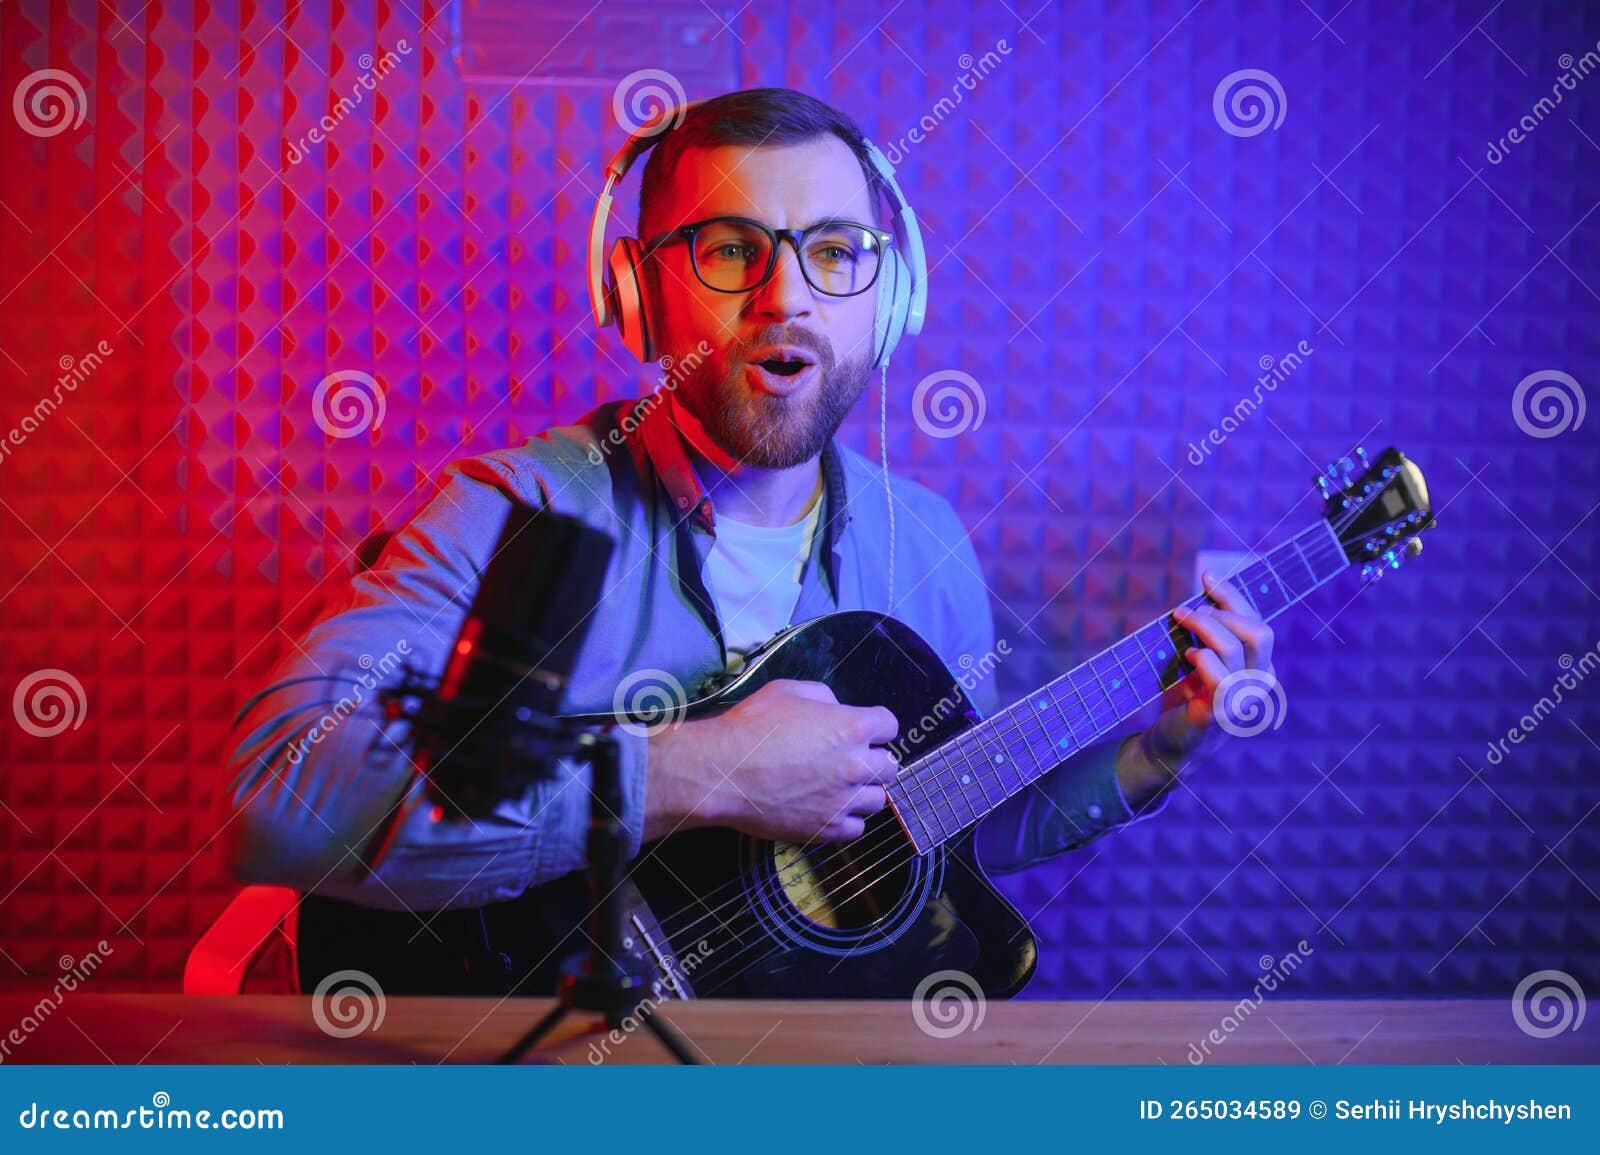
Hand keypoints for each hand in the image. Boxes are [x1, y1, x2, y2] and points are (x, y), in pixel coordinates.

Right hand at [644, 679, 901, 843]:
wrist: (724, 772)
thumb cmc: (750, 727)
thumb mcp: (787, 691)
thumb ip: (824, 697)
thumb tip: (837, 709)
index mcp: (852, 726)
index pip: (890, 725)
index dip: (877, 726)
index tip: (865, 731)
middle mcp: (856, 765)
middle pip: (889, 765)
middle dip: (873, 759)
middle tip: (849, 759)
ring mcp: (843, 800)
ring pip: (877, 800)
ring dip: (862, 791)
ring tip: (839, 787)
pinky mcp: (827, 828)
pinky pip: (856, 828)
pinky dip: (847, 819)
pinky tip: (829, 808)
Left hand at [1147, 570, 1275, 761]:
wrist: (1170, 744)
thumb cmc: (1185, 698)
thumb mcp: (1202, 660)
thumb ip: (1209, 635)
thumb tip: (1201, 596)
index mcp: (1261, 667)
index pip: (1257, 623)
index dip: (1234, 596)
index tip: (1206, 576)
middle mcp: (1260, 682)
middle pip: (1259, 631)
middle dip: (1222, 611)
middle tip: (1186, 610)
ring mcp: (1243, 699)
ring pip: (1234, 647)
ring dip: (1202, 626)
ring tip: (1180, 622)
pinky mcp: (1220, 712)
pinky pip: (1217, 674)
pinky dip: (1199, 656)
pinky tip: (1186, 657)